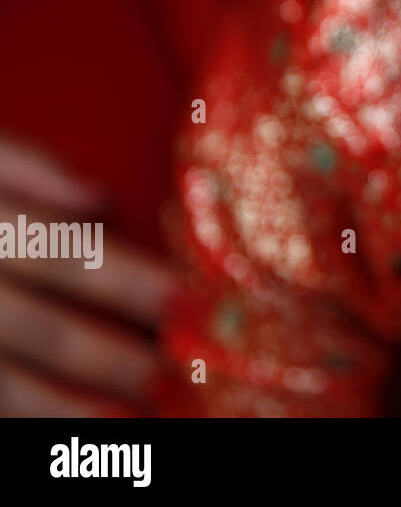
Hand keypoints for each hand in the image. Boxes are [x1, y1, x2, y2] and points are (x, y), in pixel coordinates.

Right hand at [0, 133, 178, 415]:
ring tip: (125, 422)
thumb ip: (26, 166)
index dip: (128, 281)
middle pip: (37, 330)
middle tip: (168, 374)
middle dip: (107, 359)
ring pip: (0, 385)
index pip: (62, 253)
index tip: (186, 300)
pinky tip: (59, 432)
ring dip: (63, 410)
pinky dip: (19, 421)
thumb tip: (101, 200)